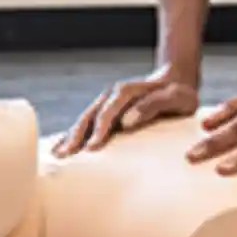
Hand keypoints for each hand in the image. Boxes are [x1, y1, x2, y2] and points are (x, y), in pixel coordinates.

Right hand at [52, 64, 199, 156]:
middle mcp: (112, 95)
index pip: (109, 112)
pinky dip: (73, 134)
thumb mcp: (175, 97)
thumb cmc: (178, 94)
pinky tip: (62, 147)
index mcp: (127, 91)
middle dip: (76, 135)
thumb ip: (153, 106)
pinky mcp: (106, 112)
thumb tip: (126, 122)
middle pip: (90, 116)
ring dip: (70, 136)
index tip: (91, 148)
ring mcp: (107, 103)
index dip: (99, 129)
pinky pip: (86, 123)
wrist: (176, 81)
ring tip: (58, 154)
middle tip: (65, 155)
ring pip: (84, 119)